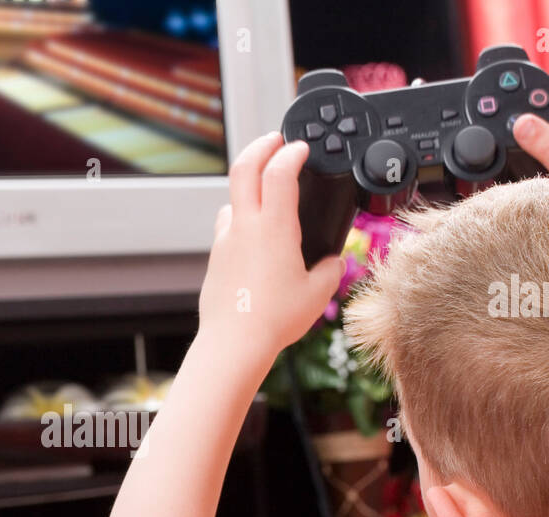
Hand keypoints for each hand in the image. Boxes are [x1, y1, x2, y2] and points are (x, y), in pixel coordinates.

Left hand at [198, 131, 345, 363]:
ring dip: (247, 188)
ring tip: (264, 195)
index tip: (301, 148)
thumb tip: (332, 262)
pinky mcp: (215, 259)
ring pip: (231, 200)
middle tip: (275, 141)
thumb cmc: (275, 319)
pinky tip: (253, 238)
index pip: (280, 171)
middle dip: (260, 146)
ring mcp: (225, 241)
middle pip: (243, 167)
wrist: (234, 344)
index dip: (292, 152)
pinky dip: (239, 221)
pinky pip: (226, 229)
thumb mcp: (317, 293)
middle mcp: (244, 227)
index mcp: (274, 228)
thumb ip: (329, 270)